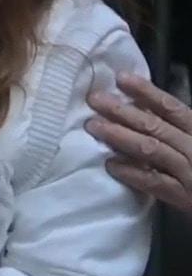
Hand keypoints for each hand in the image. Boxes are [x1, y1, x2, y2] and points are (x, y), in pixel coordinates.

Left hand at [88, 73, 191, 211]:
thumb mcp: (190, 142)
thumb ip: (171, 128)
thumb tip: (137, 106)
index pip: (171, 108)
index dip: (147, 92)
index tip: (121, 78)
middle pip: (156, 126)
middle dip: (123, 111)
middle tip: (94, 100)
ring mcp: (190, 173)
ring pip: (152, 149)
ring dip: (121, 136)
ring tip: (94, 126)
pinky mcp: (183, 197)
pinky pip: (155, 182)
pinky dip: (132, 172)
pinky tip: (110, 164)